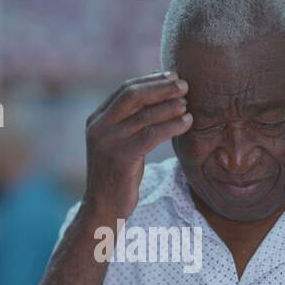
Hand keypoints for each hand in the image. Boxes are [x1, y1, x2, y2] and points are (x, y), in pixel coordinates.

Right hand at [82, 71, 191, 222]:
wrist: (103, 208)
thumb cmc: (118, 174)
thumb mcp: (119, 143)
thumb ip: (130, 121)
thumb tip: (159, 96)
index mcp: (97, 119)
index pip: (124, 90)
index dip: (151, 80)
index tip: (173, 76)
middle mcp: (99, 127)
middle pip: (133, 96)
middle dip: (161, 87)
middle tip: (184, 85)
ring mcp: (107, 142)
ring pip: (144, 115)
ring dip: (170, 106)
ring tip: (188, 104)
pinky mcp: (121, 158)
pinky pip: (151, 135)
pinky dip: (171, 126)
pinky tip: (186, 123)